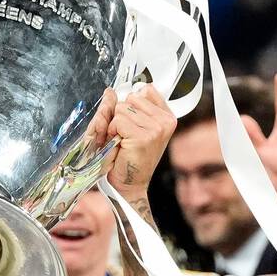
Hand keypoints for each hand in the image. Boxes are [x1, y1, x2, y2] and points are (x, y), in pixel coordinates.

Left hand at [107, 84, 176, 198]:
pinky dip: (113, 132)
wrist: (129, 185)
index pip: (145, 90)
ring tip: (122, 141)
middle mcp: (165, 121)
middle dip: (121, 115)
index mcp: (166, 116)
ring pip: (123, 108)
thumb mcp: (130, 127)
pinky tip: (119, 144)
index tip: (132, 123)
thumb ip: (123, 107)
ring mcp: (156, 129)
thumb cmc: (129, 158)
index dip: (131, 105)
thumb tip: (110, 92)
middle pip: (131, 98)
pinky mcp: (143, 137)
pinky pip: (118, 120)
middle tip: (124, 136)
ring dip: (115, 125)